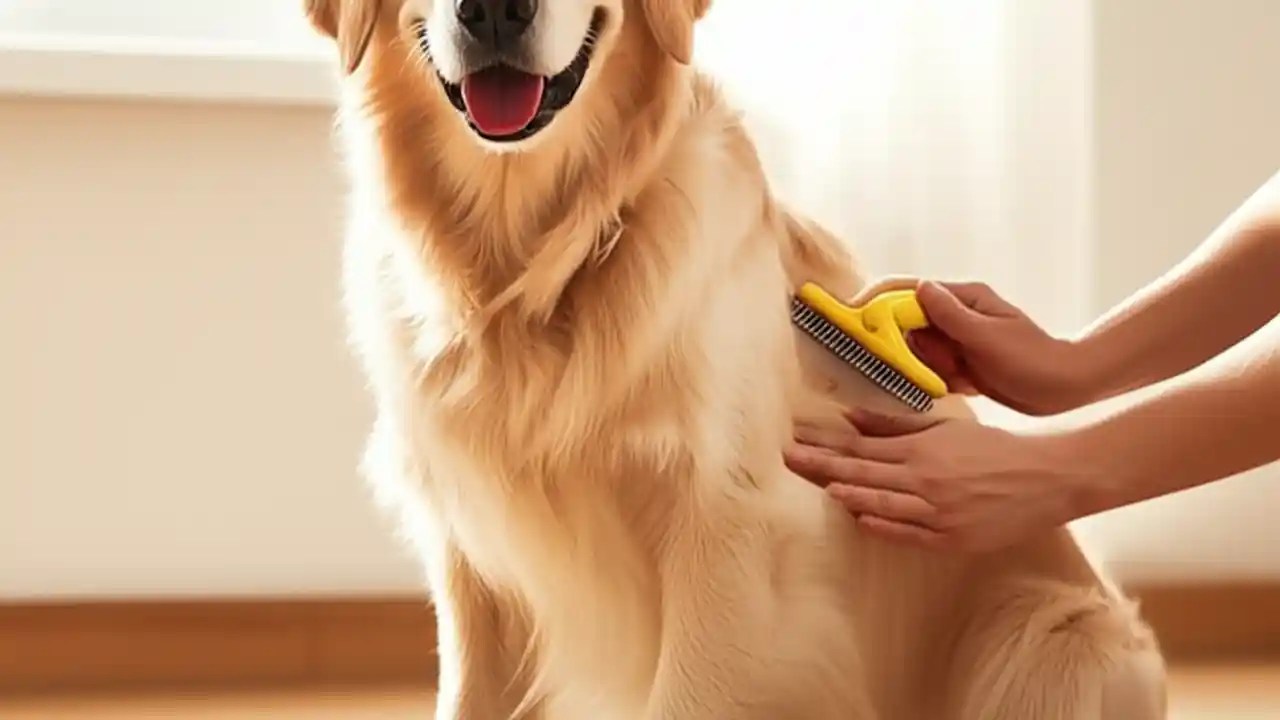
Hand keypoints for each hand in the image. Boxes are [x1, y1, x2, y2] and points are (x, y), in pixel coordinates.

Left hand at [785, 408, 1092, 552]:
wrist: (1045, 479)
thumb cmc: (994, 448)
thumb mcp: (945, 427)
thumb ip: (896, 423)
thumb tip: (850, 416)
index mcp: (922, 450)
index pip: (861, 448)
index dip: (826, 445)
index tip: (797, 441)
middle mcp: (924, 482)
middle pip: (861, 474)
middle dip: (821, 467)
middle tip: (789, 460)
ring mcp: (936, 513)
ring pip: (879, 505)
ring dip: (847, 495)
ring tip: (819, 487)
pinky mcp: (951, 539)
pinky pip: (907, 535)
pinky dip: (880, 526)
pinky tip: (859, 518)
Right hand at [853, 278, 1093, 415]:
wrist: (1066, 388)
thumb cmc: (1033, 359)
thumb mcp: (989, 336)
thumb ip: (951, 315)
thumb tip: (920, 287)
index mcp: (963, 299)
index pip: (907, 291)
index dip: (876, 302)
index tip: (853, 318)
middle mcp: (956, 316)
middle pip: (906, 324)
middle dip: (907, 347)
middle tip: (925, 362)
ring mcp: (957, 341)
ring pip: (917, 351)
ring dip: (925, 367)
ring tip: (956, 377)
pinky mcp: (960, 364)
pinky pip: (931, 370)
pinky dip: (936, 381)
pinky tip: (960, 386)